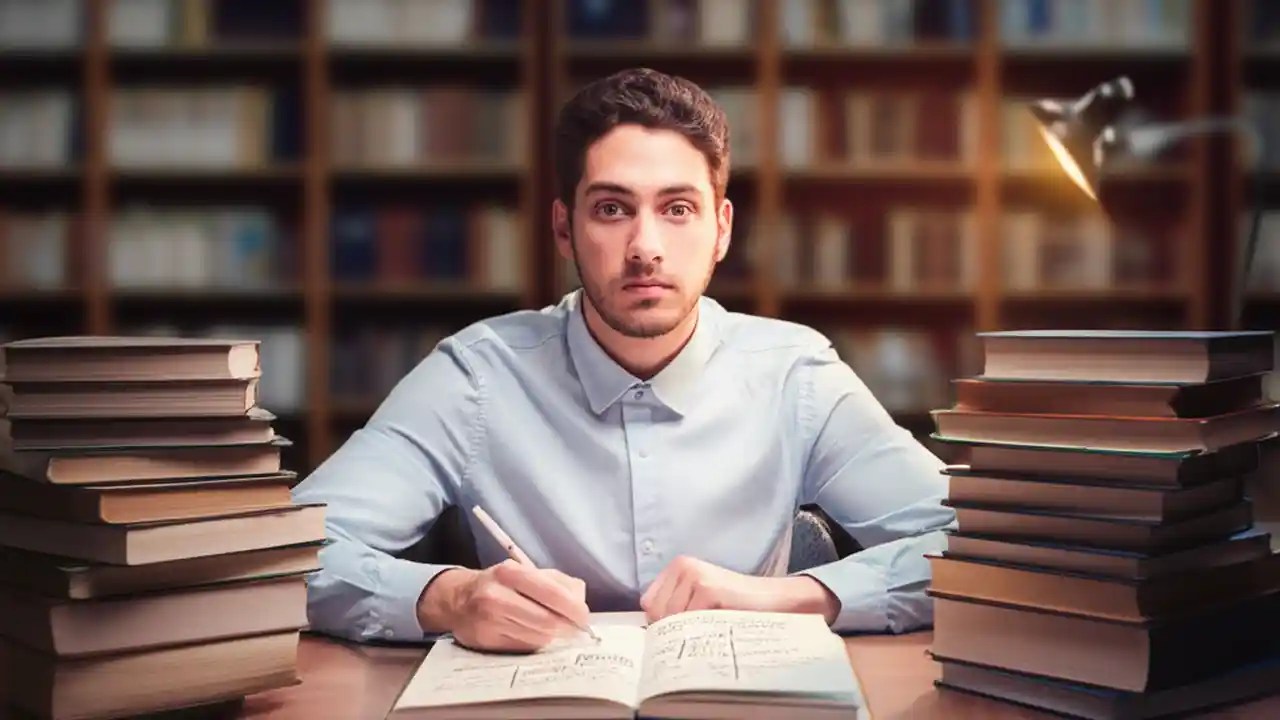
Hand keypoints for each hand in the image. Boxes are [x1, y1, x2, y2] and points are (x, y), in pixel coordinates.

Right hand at [417, 560, 589, 652]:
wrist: (458, 600)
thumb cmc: (501, 584)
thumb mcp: (525, 571)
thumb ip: (557, 582)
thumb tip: (580, 601)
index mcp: (510, 572)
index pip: (551, 592)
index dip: (573, 608)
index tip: (584, 617)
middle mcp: (497, 596)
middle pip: (547, 620)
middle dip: (567, 626)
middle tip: (575, 628)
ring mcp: (490, 621)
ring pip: (538, 636)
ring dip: (552, 636)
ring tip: (554, 629)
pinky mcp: (486, 641)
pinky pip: (524, 647)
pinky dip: (536, 643)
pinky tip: (534, 634)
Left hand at [639, 555, 839, 623]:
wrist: (773, 599)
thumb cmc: (734, 604)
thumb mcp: (699, 597)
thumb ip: (674, 606)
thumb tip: (648, 634)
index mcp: (678, 565)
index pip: (648, 602)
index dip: (659, 622)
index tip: (677, 632)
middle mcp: (684, 566)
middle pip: (656, 612)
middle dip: (670, 630)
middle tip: (695, 634)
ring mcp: (696, 577)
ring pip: (670, 619)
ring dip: (685, 633)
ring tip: (708, 631)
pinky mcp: (709, 590)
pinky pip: (688, 623)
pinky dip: (699, 633)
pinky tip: (716, 630)